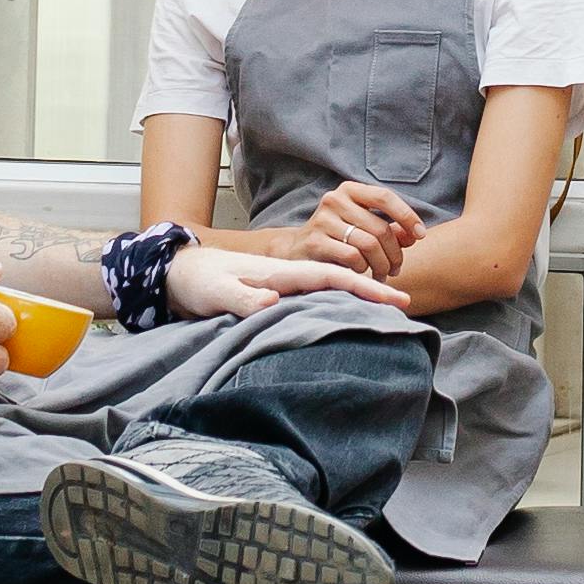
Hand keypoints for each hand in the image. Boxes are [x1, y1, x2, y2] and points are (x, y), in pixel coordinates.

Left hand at [166, 236, 419, 322]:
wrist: (178, 271)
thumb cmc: (197, 282)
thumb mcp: (216, 292)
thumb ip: (244, 299)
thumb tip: (275, 302)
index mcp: (281, 273)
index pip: (332, 277)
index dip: (365, 288)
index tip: (395, 298)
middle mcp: (287, 275)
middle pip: (339, 280)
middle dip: (373, 290)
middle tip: (406, 306)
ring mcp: (283, 283)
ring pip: (329, 287)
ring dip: (358, 295)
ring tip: (387, 309)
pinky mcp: (275, 293)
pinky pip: (314, 296)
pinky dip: (336, 300)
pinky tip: (345, 313)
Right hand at [283, 179, 421, 280]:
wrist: (297, 251)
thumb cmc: (339, 238)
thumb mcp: (363, 227)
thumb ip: (390, 229)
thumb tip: (415, 235)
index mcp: (349, 190)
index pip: (385, 197)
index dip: (407, 216)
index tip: (421, 235)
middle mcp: (334, 200)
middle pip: (380, 228)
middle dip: (394, 252)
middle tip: (396, 268)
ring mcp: (322, 220)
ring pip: (369, 244)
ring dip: (381, 265)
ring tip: (382, 274)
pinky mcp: (315, 242)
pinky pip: (353, 257)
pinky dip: (363, 269)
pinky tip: (362, 274)